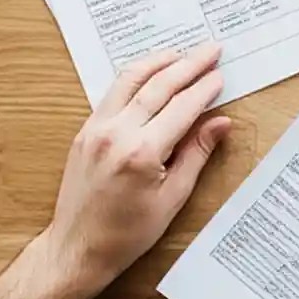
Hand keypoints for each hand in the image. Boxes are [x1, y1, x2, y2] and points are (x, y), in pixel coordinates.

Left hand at [41, 42, 231, 296]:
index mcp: (142, 153)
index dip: (205, 89)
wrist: (77, 248)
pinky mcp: (84, 131)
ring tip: (181, 52)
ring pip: (130, 80)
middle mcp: (116, 134)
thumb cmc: (128, 233)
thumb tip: (220, 123)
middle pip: (158, 85)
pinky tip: (150, 73)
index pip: (182, 107)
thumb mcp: (173, 198)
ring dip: (159, 61)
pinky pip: (112, 93)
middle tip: (211, 49)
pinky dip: (134, 77)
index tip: (221, 75)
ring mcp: (96, 129)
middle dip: (188, 64)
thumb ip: (196, 153)